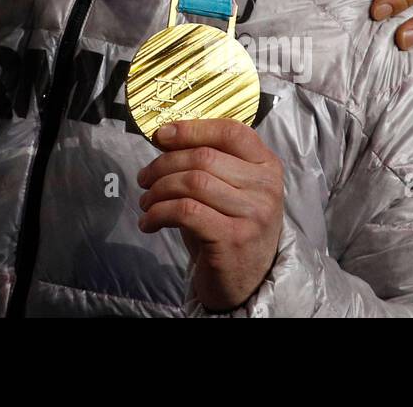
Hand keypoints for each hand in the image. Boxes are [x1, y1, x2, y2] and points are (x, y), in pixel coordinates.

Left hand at [137, 118, 282, 312]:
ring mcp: (253, 214)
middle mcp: (266, 188)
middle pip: (204, 157)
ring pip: (193, 182)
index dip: (191, 129)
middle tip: (144, 178)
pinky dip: (159, 212)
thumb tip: (165, 137)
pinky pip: (186, 211)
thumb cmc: (229, 228)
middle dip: (164, 164)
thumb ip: (205, 162)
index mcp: (267, 166)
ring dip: (158, 190)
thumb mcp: (226, 189)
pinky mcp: (234, 238)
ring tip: (147, 202)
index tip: (161, 135)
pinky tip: (149, 222)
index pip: (231, 131)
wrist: (245, 283)